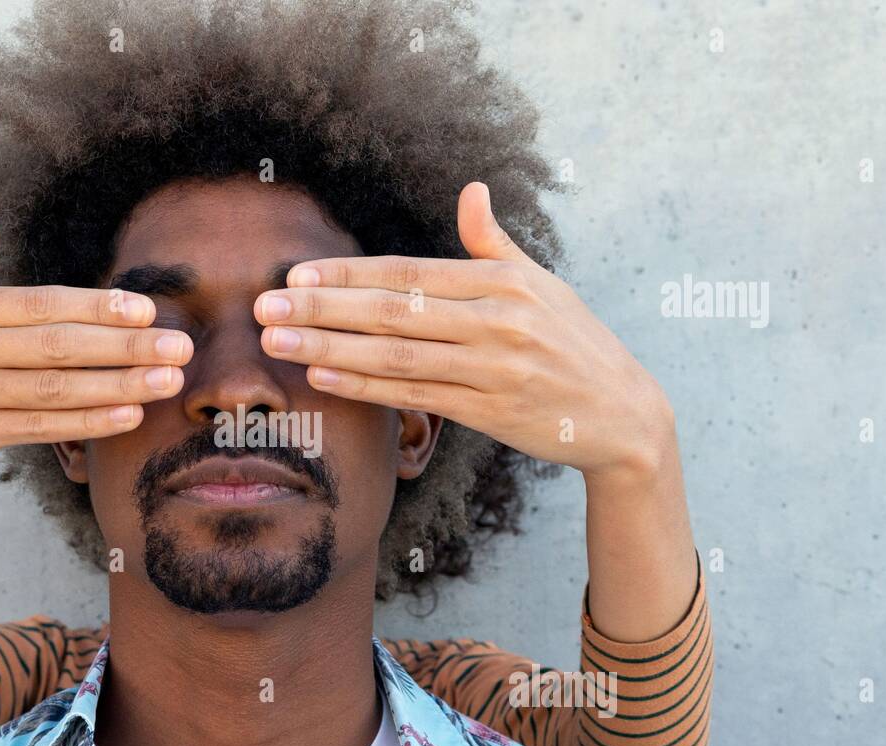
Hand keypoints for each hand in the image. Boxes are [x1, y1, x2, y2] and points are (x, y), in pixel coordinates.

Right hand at [0, 190, 192, 495]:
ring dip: (116, 386)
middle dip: (125, 347)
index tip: (150, 311)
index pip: (40, 303)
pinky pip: (33, 429)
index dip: (98, 308)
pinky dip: (84, 425)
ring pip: (52, 390)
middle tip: (181, 348)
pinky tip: (127, 418)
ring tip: (166, 383)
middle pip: (56, 345)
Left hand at [254, 181, 674, 482]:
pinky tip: (323, 376)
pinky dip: (364, 386)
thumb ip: (495, 242)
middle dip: (321, 308)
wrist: (623, 413)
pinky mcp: (490, 411)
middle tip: (262, 306)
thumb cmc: (574, 342)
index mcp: (502, 280)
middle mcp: (497, 319)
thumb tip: (471, 190)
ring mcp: (493, 366)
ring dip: (328, 348)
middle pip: (391, 311)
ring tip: (276, 342)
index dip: (348, 274)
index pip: (408, 272)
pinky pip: (415, 395)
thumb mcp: (543, 283)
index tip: (297, 275)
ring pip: (395, 355)